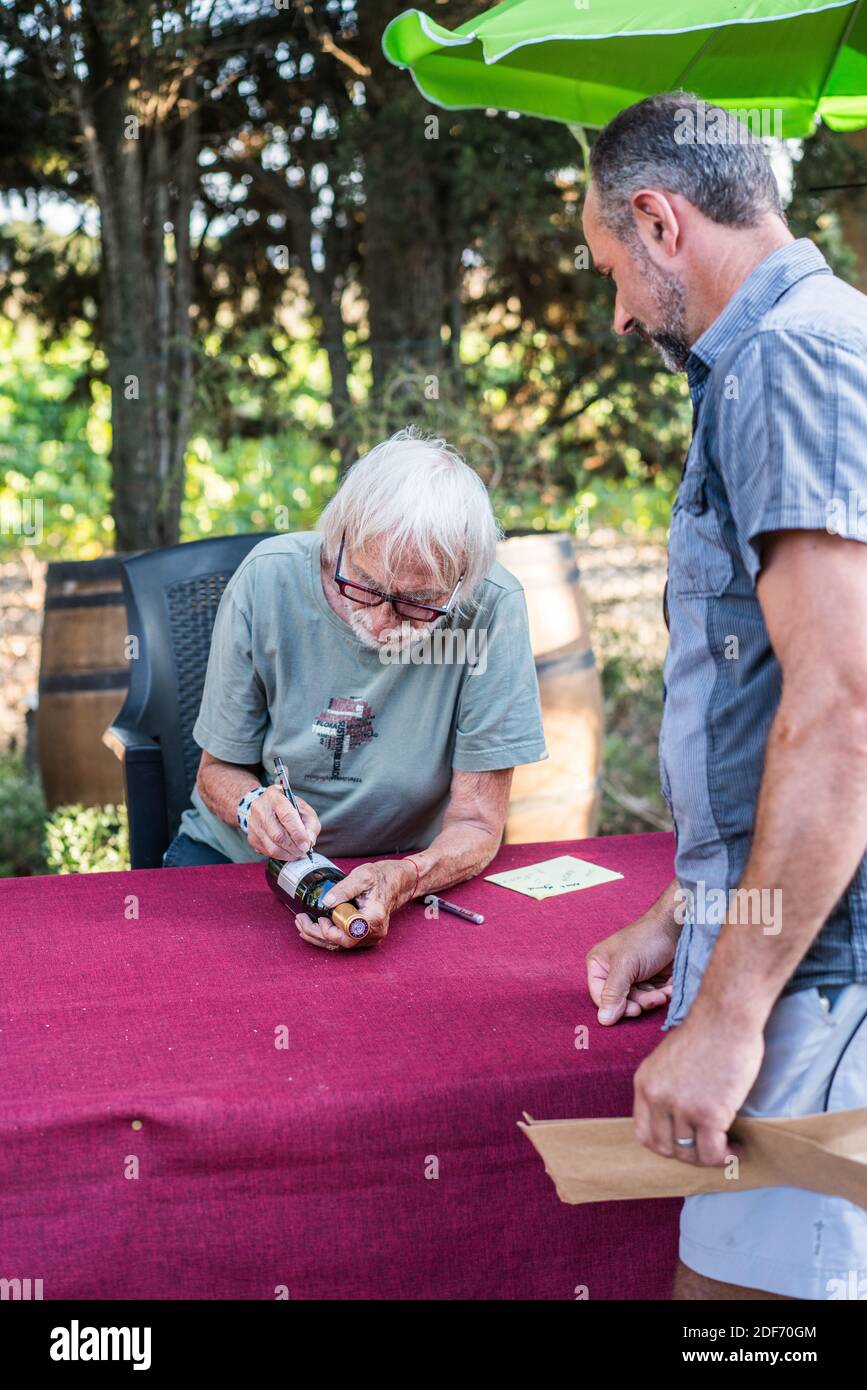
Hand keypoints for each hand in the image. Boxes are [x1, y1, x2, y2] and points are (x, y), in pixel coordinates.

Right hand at [246, 786, 320, 859]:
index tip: (306, 845)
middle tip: (303, 851)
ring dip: (288, 854)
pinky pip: (266, 852)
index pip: (286, 816)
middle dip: (294, 847)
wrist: (268, 807)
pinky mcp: (251, 837)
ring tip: (297, 853)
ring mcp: (253, 823)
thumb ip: (310, 825)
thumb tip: (308, 842)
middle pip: (277, 834)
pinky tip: (287, 852)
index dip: (298, 833)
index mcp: (274, 796)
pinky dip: (280, 855)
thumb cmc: (289, 807)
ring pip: (271, 847)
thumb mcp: (304, 810)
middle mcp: (260, 808)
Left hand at [294, 859, 415, 951]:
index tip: (320, 916)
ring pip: (341, 946)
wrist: (397, 882)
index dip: (330, 929)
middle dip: (317, 934)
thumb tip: (326, 902)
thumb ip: (344, 888)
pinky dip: (328, 937)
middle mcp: (374, 932)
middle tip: (300, 921)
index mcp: (374, 917)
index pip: (348, 934)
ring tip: (302, 924)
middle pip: (341, 943)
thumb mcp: (362, 876)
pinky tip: (314, 928)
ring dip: (319, 937)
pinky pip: (344, 942)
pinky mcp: (365, 936)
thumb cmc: (381, 877)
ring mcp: (371, 936)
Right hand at [586, 888, 681, 1024]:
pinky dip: (663, 994)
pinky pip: (653, 997)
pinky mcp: (651, 979)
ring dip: (654, 998)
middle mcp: (613, 972)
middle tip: (656, 998)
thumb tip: (603, 1020)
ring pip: (639, 1001)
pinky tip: (671, 987)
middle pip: (622, 1002)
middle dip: (641, 1001)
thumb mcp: (626, 965)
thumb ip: (613, 993)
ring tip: (666, 991)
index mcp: (599, 965)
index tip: (635, 1010)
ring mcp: (633, 977)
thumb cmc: (647, 939)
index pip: (600, 997)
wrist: (677, 927)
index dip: (617, 1007)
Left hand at [633, 1013, 764, 1165]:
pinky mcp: (707, 1113)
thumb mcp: (670, 1059)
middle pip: (665, 1148)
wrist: (726, 1017)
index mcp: (645, 1083)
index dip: (665, 1145)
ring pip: (690, 1153)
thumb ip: (667, 1087)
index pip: (644, 1133)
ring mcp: (681, 1107)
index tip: (685, 1145)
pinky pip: (712, 1152)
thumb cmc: (707, 1032)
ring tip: (727, 1148)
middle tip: (709, 1148)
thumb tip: (678, 1116)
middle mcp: (657, 1097)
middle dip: (688, 1155)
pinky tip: (737, 1149)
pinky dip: (726, 1156)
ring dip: (709, 1157)